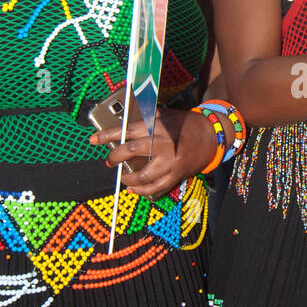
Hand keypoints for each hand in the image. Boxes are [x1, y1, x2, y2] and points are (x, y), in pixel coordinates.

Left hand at [89, 106, 221, 198]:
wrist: (212, 136)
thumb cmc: (187, 124)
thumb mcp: (166, 115)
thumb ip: (146, 119)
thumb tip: (125, 124)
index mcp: (157, 127)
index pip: (126, 131)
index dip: (107, 136)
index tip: (93, 140)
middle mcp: (162, 144)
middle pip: (130, 152)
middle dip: (114, 158)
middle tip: (109, 161)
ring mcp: (169, 162)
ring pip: (142, 176)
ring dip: (128, 178)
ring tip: (123, 178)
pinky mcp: (176, 175)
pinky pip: (156, 188)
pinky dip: (142, 192)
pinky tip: (133, 190)